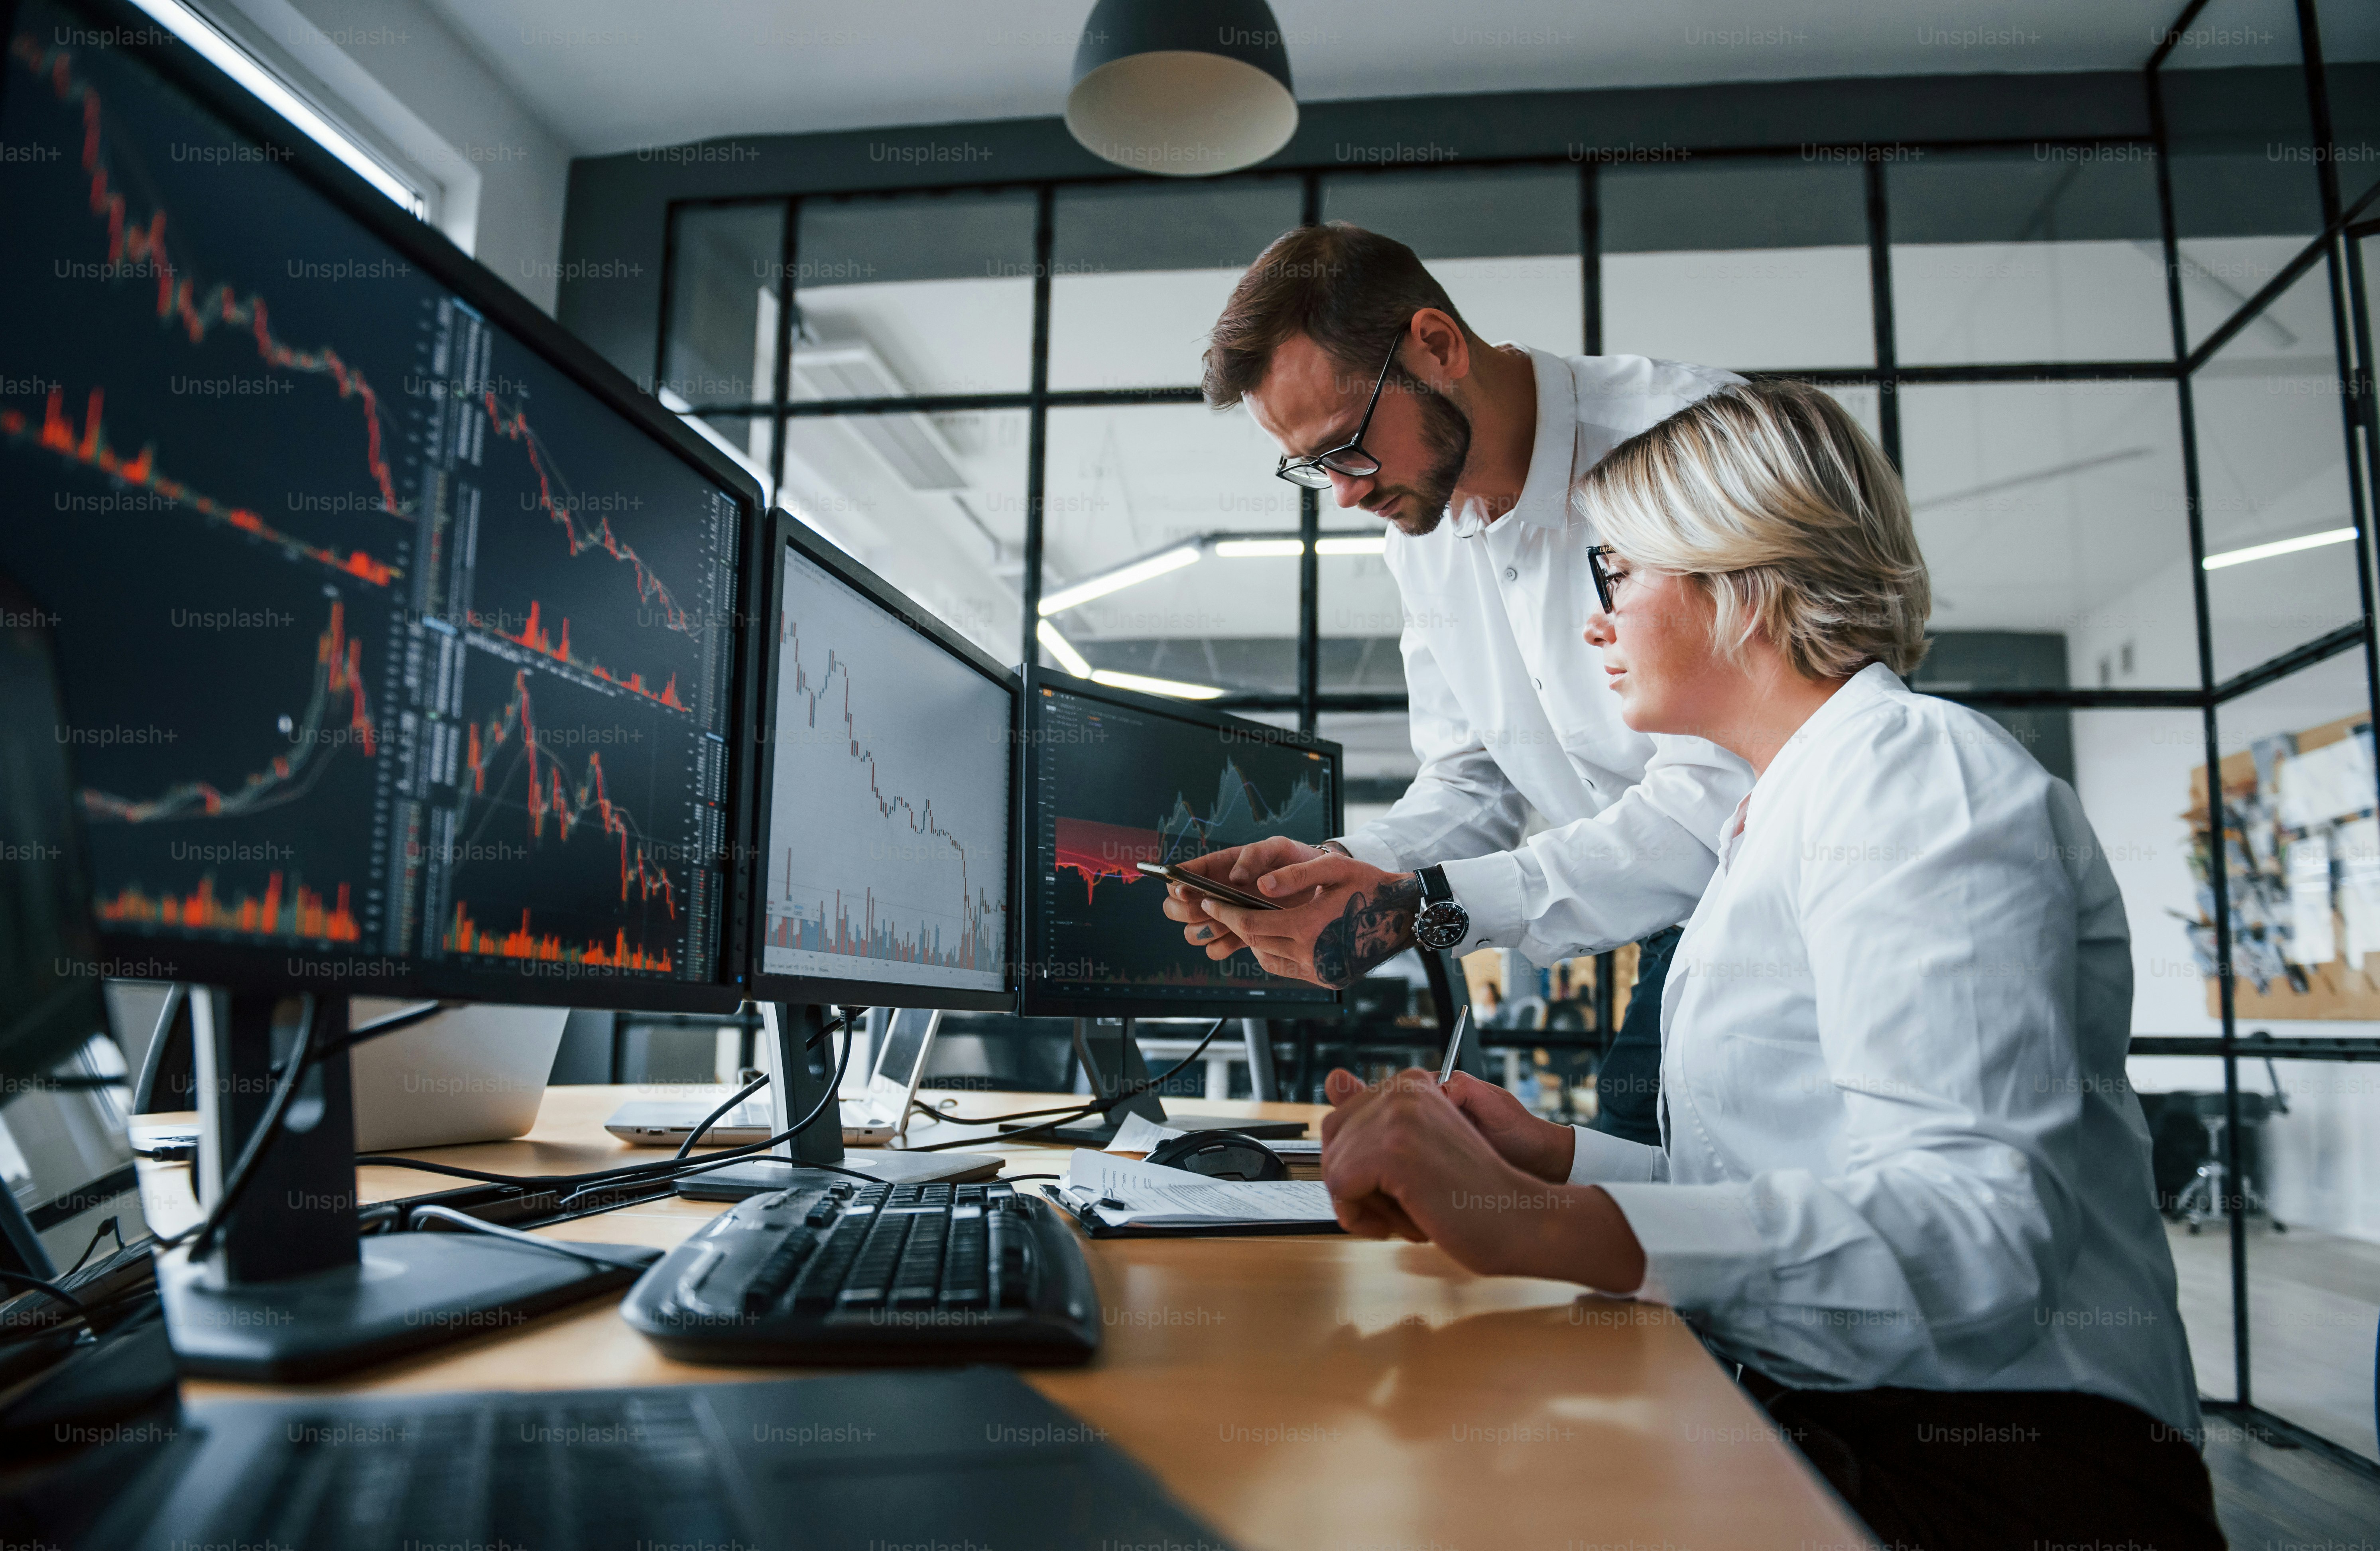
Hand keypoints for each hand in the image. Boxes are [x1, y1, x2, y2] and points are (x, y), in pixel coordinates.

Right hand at [1159, 837, 1327, 959]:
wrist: (1319, 885)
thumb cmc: (1296, 859)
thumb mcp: (1279, 847)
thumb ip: (1256, 855)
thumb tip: (1235, 878)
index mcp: (1219, 866)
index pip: (1184, 874)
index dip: (1178, 883)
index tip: (1187, 890)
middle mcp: (1216, 892)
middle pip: (1176, 906)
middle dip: (1184, 910)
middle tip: (1206, 908)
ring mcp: (1225, 915)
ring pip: (1192, 932)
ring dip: (1202, 930)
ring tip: (1226, 923)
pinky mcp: (1238, 935)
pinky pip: (1215, 949)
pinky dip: (1220, 947)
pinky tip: (1237, 938)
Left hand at [1195, 855, 1418, 987]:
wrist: (1406, 916)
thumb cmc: (1371, 885)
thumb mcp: (1335, 868)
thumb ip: (1295, 875)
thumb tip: (1260, 884)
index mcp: (1310, 927)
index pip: (1252, 924)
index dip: (1226, 913)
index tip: (1209, 901)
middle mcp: (1312, 956)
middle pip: (1257, 942)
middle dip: (1234, 924)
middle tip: (1219, 907)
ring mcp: (1320, 972)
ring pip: (1268, 958)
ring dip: (1254, 940)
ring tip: (1248, 918)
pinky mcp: (1327, 981)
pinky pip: (1287, 968)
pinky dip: (1274, 952)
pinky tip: (1276, 935)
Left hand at [1320, 1067, 1646, 1289]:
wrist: (1520, 1218)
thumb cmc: (1473, 1194)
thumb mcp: (1416, 1153)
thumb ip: (1374, 1119)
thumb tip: (1332, 1078)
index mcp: (1413, 1086)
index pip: (1342, 1119)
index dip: (1356, 1166)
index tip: (1387, 1188)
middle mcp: (1405, 1090)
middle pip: (1333, 1141)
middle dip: (1354, 1185)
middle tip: (1395, 1212)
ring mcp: (1401, 1116)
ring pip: (1333, 1166)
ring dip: (1360, 1206)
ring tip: (1405, 1219)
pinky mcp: (1397, 1149)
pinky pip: (1339, 1185)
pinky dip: (1359, 1216)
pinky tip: (1398, 1227)